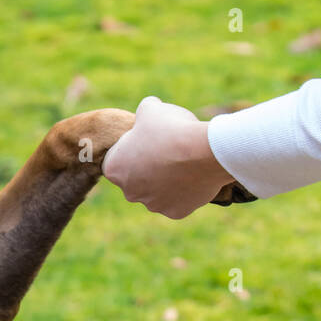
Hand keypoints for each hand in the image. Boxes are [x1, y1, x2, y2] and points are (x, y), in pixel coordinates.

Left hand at [102, 96, 229, 218]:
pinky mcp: (175, 213)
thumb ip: (143, 110)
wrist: (206, 151)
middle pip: (136, 179)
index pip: (117, 159)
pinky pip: (178, 201)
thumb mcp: (151, 108)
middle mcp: (129, 192)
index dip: (132, 148)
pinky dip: (184, 191)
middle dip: (148, 168)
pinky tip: (194, 175)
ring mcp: (152, 205)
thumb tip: (148, 108)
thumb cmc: (172, 129)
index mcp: (115, 169)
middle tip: (168, 150)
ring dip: (166, 180)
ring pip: (157, 192)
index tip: (148, 140)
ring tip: (184, 161)